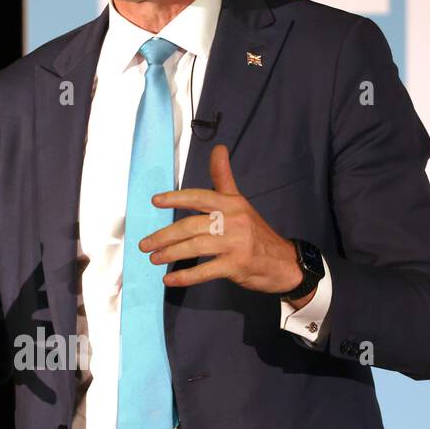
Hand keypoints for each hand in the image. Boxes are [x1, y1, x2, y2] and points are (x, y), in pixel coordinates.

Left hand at [140, 144, 314, 302]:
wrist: (284, 262)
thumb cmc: (255, 232)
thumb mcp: (240, 203)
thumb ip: (224, 179)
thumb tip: (218, 149)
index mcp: (231, 204)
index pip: (199, 197)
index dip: (176, 198)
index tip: (155, 201)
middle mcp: (233, 220)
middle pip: (190, 225)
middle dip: (164, 235)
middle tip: (145, 244)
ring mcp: (235, 243)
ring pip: (195, 247)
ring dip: (170, 254)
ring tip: (154, 258)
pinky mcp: (236, 265)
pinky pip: (205, 271)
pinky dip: (185, 276)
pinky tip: (170, 280)